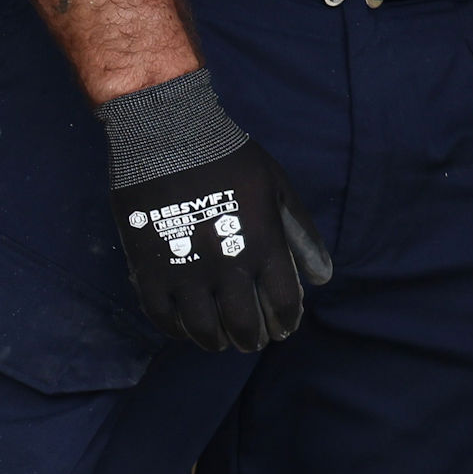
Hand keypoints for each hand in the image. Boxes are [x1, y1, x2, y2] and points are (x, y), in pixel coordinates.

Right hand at [99, 69, 329, 351]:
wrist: (167, 132)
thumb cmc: (229, 156)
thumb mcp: (277, 187)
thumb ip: (301, 234)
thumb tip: (323, 278)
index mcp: (264, 245)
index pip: (284, 304)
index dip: (287, 322)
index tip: (283, 326)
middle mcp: (227, 266)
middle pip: (245, 325)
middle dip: (253, 338)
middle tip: (251, 338)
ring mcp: (186, 269)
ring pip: (204, 329)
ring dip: (215, 341)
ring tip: (219, 340)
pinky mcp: (149, 268)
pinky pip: (162, 316)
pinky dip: (175, 330)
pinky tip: (183, 327)